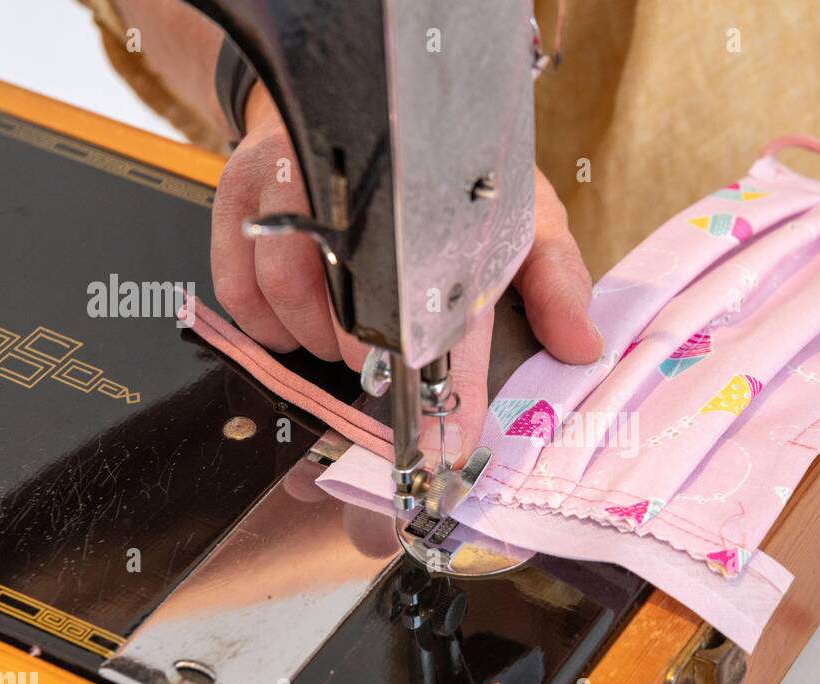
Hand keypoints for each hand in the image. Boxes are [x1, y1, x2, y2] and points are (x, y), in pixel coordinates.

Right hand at [211, 86, 602, 462]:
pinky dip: (269, 324)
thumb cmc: (446, 180)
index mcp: (440, 198)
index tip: (449, 441)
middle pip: (350, 302)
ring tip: (349, 335)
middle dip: (368, 355)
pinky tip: (301, 315)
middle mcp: (358, 184)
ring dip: (316, 340)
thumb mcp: (519, 215)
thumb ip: (555, 280)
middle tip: (386, 369)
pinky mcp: (237, 194)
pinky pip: (239, 290)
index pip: (447, 300)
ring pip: (284, 295)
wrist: (367, 106)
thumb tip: (582, 346)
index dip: (451, 381)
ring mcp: (289, 184)